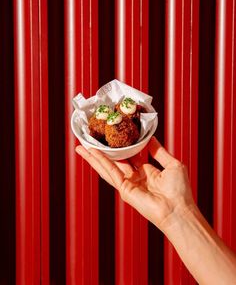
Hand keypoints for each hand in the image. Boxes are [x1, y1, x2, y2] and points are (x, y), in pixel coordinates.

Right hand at [76, 137, 194, 231]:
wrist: (179, 210)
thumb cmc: (180, 192)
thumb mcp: (172, 164)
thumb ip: (158, 151)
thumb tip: (150, 137)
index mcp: (146, 173)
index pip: (129, 158)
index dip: (120, 148)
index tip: (113, 137)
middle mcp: (135, 179)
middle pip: (114, 162)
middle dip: (101, 153)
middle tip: (89, 142)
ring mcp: (128, 185)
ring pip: (107, 168)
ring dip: (94, 158)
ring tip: (82, 148)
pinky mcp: (125, 190)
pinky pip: (111, 173)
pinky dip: (101, 162)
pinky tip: (92, 153)